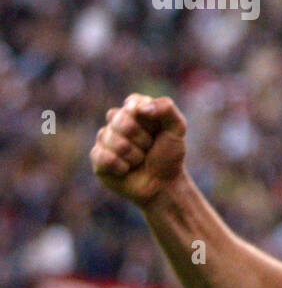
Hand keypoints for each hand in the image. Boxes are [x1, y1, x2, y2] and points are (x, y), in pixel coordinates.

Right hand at [90, 93, 188, 207]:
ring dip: (134, 154)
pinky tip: (127, 170)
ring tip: (140, 160)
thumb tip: (140, 108)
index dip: (144, 117)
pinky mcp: (98, 159)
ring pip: (111, 139)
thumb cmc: (169, 155)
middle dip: (141, 138)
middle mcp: (117, 122)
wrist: (163, 185)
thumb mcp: (177, 129)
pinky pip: (103, 157)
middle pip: (119, 119)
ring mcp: (105, 140)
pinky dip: (121, 166)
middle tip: (149, 147)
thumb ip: (166, 108)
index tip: (155, 128)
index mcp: (136, 111)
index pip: (133, 102)